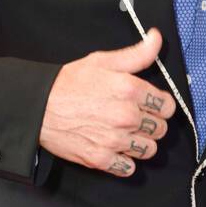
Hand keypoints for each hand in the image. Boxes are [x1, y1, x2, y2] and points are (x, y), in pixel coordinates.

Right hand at [38, 27, 176, 175]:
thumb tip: (157, 38)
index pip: (168, 106)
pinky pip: (129, 168)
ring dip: (141, 143)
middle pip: (161, 129)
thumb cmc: (69, 83)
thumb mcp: (103, 61)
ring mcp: (114, 140)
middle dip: (152, 124)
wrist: (38, 106)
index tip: (152, 106)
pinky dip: (125, 162)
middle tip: (136, 119)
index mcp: (130, 90)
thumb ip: (136, 53)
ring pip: (149, 150)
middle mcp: (126, 116)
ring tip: (127, 134)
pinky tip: (116, 149)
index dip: (161, 106)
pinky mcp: (101, 159)